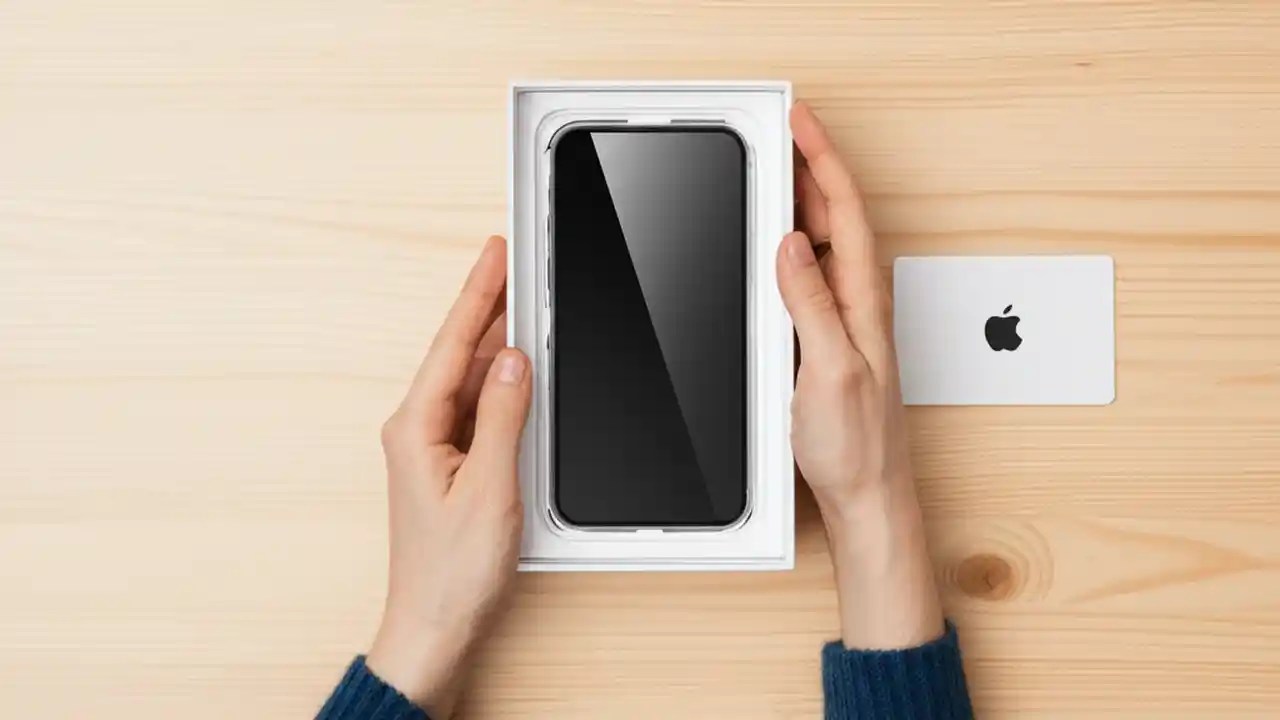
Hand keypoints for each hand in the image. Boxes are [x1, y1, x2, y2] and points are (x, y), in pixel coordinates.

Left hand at [367, 236, 530, 717]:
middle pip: (459, 353)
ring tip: (522, 299)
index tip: (494, 253)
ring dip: (497, 341)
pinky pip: (478, 406)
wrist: (435, 626)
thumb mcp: (489, 488)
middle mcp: (418, 430)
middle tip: (514, 260)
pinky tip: (518, 365)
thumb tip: (514, 361)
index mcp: (416, 428)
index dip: (477, 293)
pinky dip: (501, 380)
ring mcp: (434, 447)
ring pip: (470, 377)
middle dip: (489, 305)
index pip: (453, 344)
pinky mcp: (451, 464)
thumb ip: (502, 416)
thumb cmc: (451, 573)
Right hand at [779, 102, 944, 648]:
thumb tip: (789, 245)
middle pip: (833, 214)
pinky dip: (787, 247)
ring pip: (819, 242)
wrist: (867, 494)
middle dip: (808, 164)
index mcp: (863, 300)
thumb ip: (809, 304)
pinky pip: (808, 275)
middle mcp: (857, 301)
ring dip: (799, 202)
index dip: (822, 158)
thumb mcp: (830, 369)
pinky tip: (771, 244)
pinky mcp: (826, 337)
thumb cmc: (856, 445)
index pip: (844, 209)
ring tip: (770, 171)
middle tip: (777, 130)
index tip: (799, 121)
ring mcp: (842, 318)